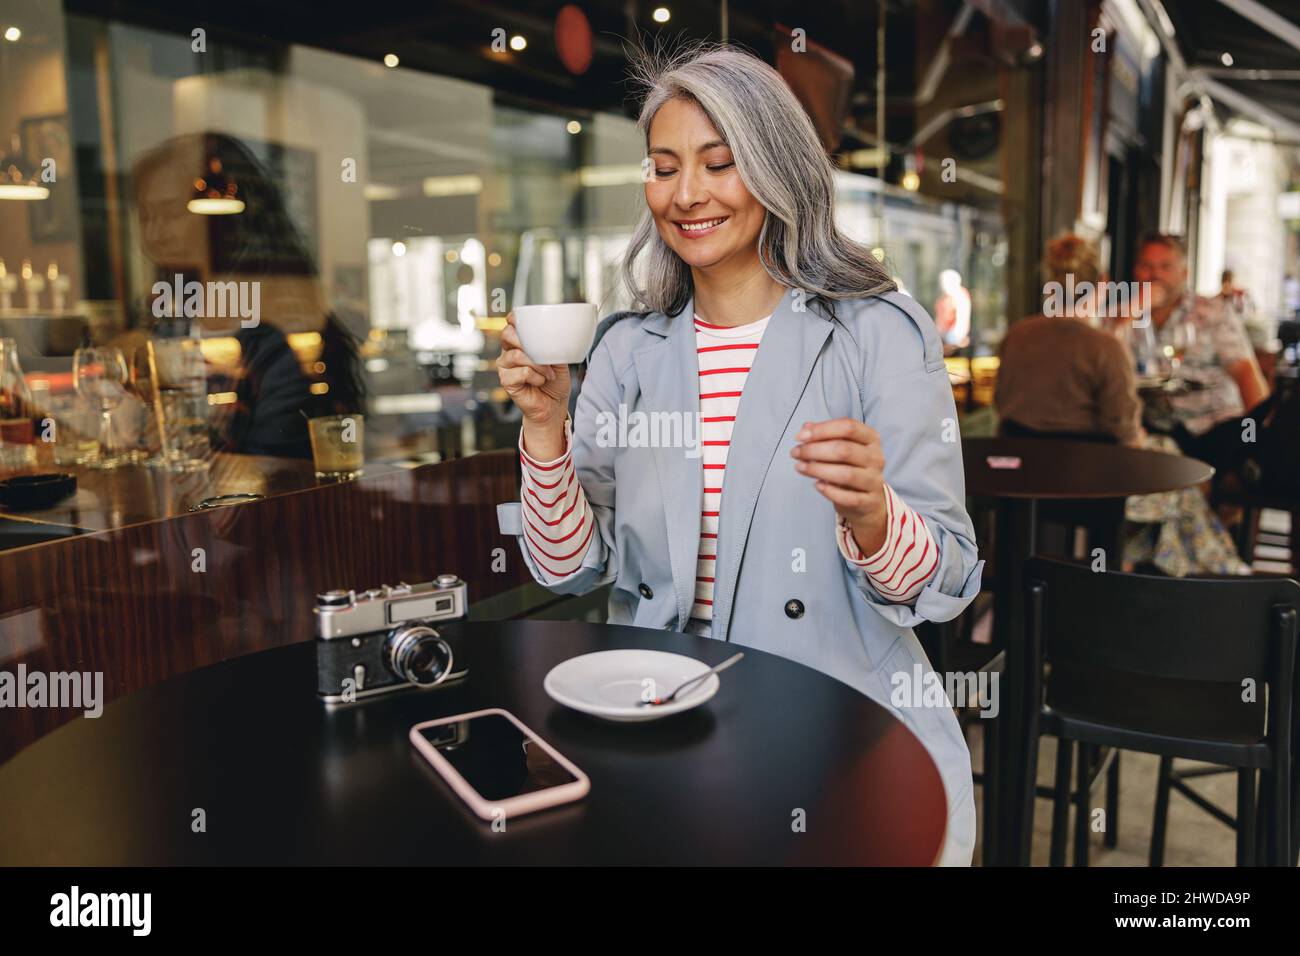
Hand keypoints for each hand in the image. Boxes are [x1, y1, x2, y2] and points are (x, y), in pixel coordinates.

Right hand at [497, 312, 571, 459]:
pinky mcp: (506, 381)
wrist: (553, 405)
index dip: (514, 318)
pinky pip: (521, 372)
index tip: (522, 318)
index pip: (510, 325)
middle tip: (541, 349)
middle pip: (507, 335)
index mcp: (520, 343)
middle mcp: (509, 352)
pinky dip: (535, 377)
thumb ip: (553, 346)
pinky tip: (540, 381)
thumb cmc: (554, 382)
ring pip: (517, 355)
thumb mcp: (558, 359)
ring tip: (549, 373)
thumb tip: (556, 335)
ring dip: (537, 364)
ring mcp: (505, 367)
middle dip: (524, 339)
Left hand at [790, 418, 887, 555]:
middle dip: (814, 450)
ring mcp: (875, 480)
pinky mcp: (869, 501)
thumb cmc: (850, 467)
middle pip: (845, 450)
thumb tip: (805, 428)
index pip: (848, 427)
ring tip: (800, 467)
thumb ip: (824, 435)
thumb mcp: (841, 447)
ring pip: (846, 474)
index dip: (822, 430)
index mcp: (871, 438)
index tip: (800, 436)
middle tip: (795, 453)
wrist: (868, 500)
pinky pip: (849, 497)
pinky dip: (830, 491)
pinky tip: (817, 485)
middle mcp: (876, 458)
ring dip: (818, 469)